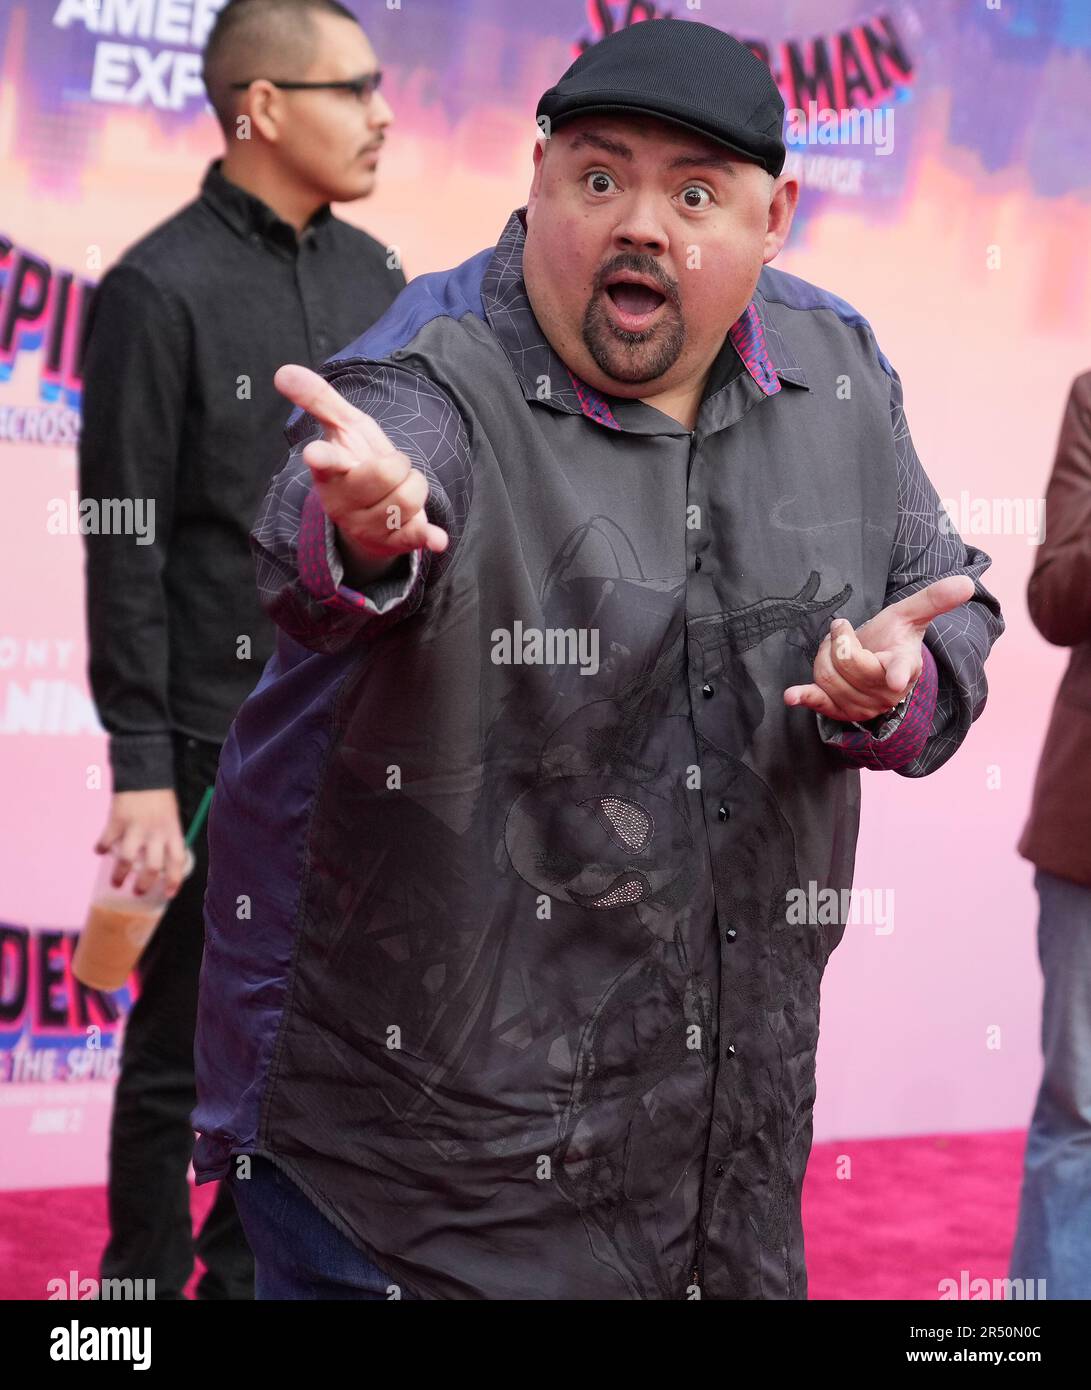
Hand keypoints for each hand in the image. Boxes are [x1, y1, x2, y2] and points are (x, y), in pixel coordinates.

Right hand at [94, 789, 187, 897]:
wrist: (144, 773)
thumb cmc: (159, 798)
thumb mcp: (171, 818)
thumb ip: (166, 838)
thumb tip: (160, 864)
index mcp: (172, 830)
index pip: (177, 860)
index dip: (174, 880)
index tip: (169, 893)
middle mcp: (156, 831)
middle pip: (152, 866)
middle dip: (144, 884)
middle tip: (137, 892)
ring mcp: (135, 826)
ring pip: (126, 859)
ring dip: (120, 874)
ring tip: (116, 882)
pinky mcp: (117, 820)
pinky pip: (106, 840)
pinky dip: (101, 848)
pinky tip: (100, 850)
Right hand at [274, 363, 448, 581]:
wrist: (370, 511)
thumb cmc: (355, 460)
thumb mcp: (342, 428)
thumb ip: (319, 400)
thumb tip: (283, 371)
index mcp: (329, 471)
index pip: (325, 461)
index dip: (322, 456)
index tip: (314, 453)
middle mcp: (342, 502)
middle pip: (386, 473)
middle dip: (400, 463)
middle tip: (391, 466)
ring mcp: (366, 526)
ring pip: (409, 498)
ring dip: (416, 487)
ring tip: (399, 489)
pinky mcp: (390, 544)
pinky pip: (415, 536)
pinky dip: (428, 537)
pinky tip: (437, 540)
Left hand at [783, 575, 973, 721]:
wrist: (875, 662)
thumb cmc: (892, 637)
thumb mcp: (910, 615)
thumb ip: (934, 599)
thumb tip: (967, 583)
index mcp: (904, 665)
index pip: (901, 669)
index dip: (897, 674)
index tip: (896, 679)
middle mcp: (886, 692)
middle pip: (847, 664)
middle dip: (837, 640)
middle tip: (842, 630)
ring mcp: (863, 705)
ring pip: (827, 677)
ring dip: (824, 656)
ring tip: (837, 649)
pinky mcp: (841, 711)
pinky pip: (820, 704)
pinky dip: (805, 698)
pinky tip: (792, 695)